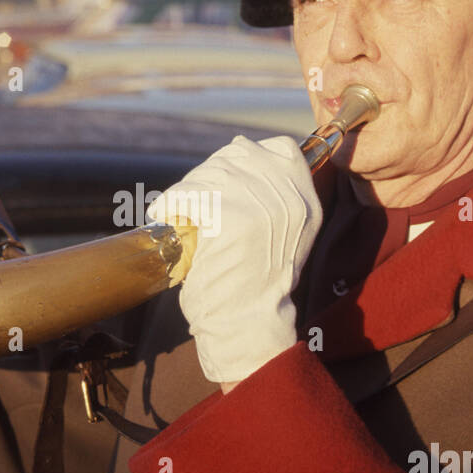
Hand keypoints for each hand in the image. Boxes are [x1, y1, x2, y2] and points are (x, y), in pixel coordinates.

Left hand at [148, 135, 321, 384]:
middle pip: (239, 155)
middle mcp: (292, 197)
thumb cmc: (253, 285)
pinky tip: (165, 215)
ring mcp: (264, 204)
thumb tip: (236, 156)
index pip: (281, 149)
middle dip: (208, 173)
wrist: (247, 323)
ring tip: (177, 211)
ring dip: (186, 190)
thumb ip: (273, 197)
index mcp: (307, 200)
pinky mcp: (233, 216)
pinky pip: (190, 193)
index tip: (223, 174)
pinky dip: (170, 202)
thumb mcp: (282, 235)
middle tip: (190, 199)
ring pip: (211, 172)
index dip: (245, 157)